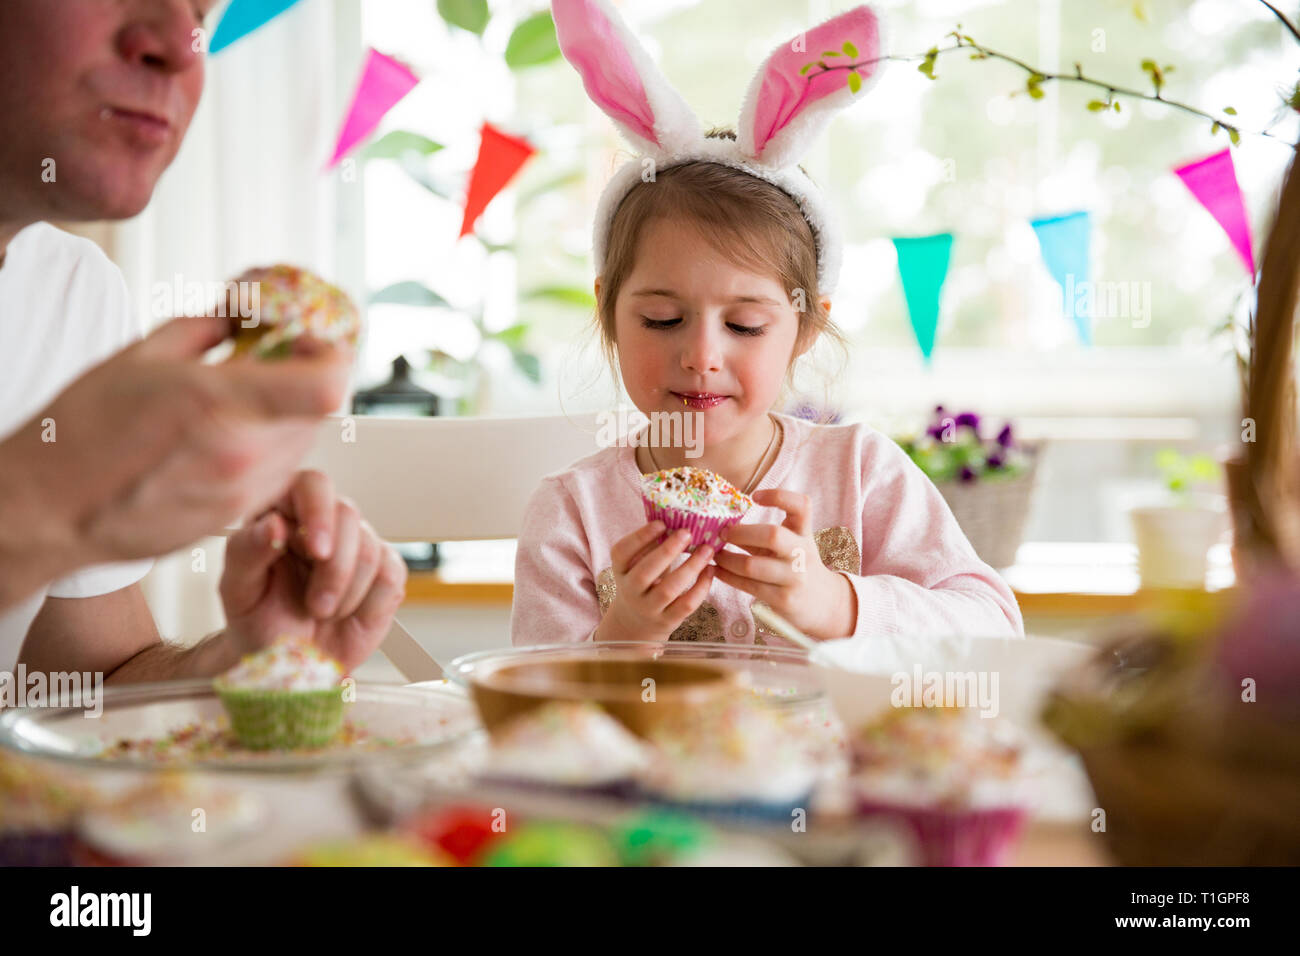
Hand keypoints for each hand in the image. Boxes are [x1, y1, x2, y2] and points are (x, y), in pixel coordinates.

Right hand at [0, 315, 349, 597]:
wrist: (50, 508)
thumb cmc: (83, 431)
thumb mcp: (142, 354)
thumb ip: (210, 324)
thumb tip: (250, 304)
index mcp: (220, 402)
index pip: (328, 385)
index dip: (331, 356)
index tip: (307, 341)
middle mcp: (244, 453)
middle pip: (322, 409)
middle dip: (306, 379)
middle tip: (272, 363)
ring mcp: (245, 491)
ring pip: (305, 442)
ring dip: (290, 415)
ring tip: (241, 401)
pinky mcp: (239, 516)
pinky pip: (280, 473)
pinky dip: (270, 449)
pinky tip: (225, 439)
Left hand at [218, 470, 406, 672]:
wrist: (291, 664)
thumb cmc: (260, 622)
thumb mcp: (238, 591)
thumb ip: (246, 552)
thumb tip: (273, 524)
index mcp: (284, 513)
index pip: (312, 484)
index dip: (319, 511)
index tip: (316, 551)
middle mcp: (324, 521)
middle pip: (349, 516)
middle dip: (334, 570)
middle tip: (315, 606)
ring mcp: (359, 544)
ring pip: (372, 549)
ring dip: (347, 593)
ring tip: (323, 612)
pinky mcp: (386, 569)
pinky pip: (392, 575)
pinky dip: (369, 604)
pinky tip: (349, 613)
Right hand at [595, 521, 715, 641]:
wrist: (638, 622)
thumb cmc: (644, 582)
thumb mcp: (638, 564)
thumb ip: (651, 545)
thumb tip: (677, 518)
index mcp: (620, 570)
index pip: (622, 552)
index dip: (640, 537)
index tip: (661, 523)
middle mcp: (630, 590)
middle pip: (645, 572)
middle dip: (668, 551)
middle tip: (687, 533)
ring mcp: (648, 608)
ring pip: (669, 589)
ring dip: (691, 567)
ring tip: (707, 550)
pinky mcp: (667, 621)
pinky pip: (686, 605)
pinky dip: (701, 587)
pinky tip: (710, 570)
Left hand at [712, 489, 856, 640]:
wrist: (821, 601)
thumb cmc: (794, 564)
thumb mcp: (788, 544)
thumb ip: (763, 533)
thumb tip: (723, 524)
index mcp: (804, 532)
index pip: (802, 505)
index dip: (779, 496)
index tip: (754, 496)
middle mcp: (803, 553)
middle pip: (772, 535)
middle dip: (740, 532)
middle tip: (722, 533)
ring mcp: (795, 577)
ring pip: (752, 565)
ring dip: (726, 558)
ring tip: (715, 554)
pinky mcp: (783, 599)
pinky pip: (748, 585)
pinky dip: (726, 576)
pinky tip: (716, 570)